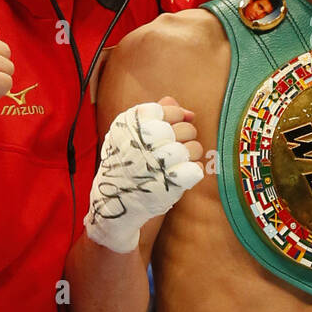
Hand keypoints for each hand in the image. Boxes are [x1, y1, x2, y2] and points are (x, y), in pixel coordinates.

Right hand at [84, 97, 204, 253]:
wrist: (115, 200)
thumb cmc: (129, 161)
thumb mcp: (132, 132)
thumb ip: (160, 115)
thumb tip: (190, 113)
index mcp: (133, 123)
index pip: (170, 111)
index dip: (174, 120)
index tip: (165, 132)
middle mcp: (145, 140)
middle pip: (187, 129)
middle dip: (184, 139)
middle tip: (169, 151)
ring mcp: (158, 161)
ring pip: (195, 148)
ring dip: (188, 157)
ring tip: (173, 164)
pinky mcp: (170, 183)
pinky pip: (197, 169)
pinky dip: (191, 173)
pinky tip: (177, 176)